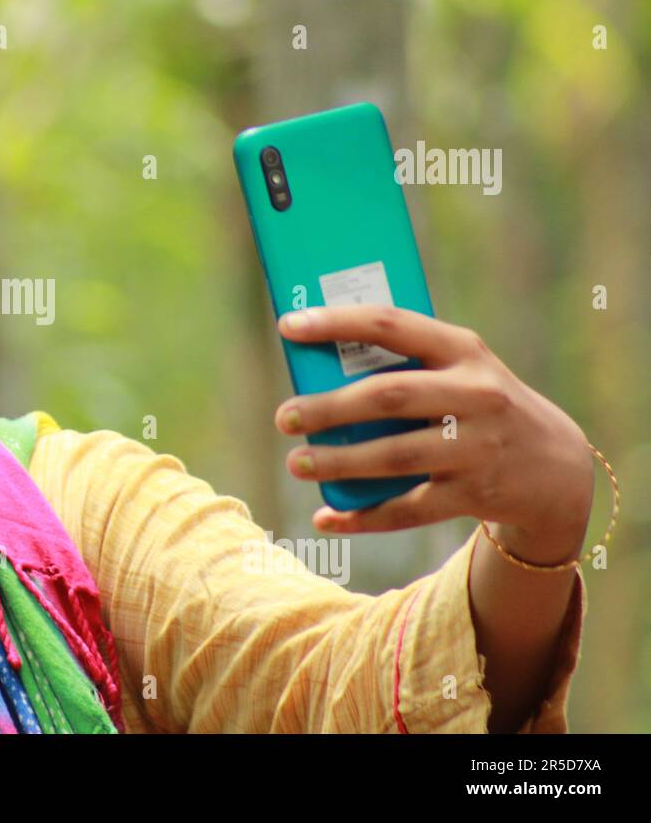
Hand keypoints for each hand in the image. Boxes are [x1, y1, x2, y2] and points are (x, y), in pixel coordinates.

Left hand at [273, 304, 593, 560]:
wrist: (555, 466)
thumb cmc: (478, 404)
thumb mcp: (459, 368)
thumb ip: (403, 363)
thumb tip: (315, 366)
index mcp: (463, 350)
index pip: (391, 325)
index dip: (336, 323)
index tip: (288, 327)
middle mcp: (475, 395)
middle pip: (389, 397)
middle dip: (330, 408)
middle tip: (285, 417)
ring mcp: (477, 448)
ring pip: (395, 457)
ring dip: (339, 462)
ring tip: (297, 463)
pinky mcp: (475, 495)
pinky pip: (408, 510)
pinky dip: (362, 517)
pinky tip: (325, 517)